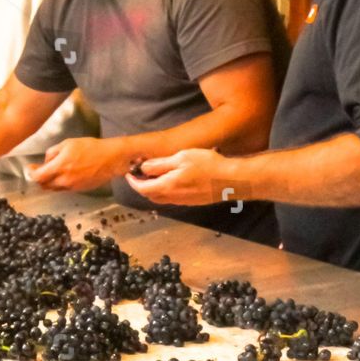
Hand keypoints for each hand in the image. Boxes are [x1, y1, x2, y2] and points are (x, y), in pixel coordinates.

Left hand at [29, 137, 130, 192]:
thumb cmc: (90, 147)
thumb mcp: (68, 143)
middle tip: (39, 171)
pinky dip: (61, 184)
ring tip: (52, 173)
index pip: (39, 177)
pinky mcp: (80, 190)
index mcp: (60, 167)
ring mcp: (73, 187)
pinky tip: (65, 175)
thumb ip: (53, 152)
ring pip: (54, 189)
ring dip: (50, 182)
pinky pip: (65, 189)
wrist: (110, 159)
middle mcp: (65, 180)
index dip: (32, 174)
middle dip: (40, 179)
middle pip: (44, 186)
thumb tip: (46, 161)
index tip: (30, 169)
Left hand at [125, 149, 240, 206]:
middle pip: (150, 196)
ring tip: (154, 176)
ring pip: (161, 198)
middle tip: (139, 174)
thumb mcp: (181, 158)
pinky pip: (172, 199)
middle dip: (142, 186)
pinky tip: (171, 181)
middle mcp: (173, 198)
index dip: (133, 182)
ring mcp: (183, 201)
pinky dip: (165, 191)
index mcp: (168, 186)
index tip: (129, 174)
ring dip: (154, 189)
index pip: (142, 188)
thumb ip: (161, 164)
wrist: (230, 180)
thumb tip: (145, 168)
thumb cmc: (208, 166)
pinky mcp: (192, 201)